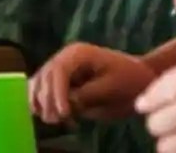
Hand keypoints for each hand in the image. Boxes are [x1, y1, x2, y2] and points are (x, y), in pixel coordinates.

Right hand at [30, 43, 157, 122]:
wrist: (137, 79)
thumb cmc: (128, 80)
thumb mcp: (112, 88)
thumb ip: (88, 94)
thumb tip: (67, 103)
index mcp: (78, 53)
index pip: (58, 70)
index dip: (57, 92)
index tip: (64, 114)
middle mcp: (64, 58)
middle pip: (45, 77)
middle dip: (48, 100)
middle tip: (58, 121)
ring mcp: (60, 69)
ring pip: (38, 84)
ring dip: (42, 103)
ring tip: (55, 120)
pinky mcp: (59, 83)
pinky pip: (42, 91)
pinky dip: (41, 103)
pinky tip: (49, 116)